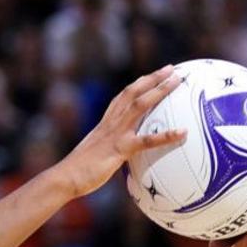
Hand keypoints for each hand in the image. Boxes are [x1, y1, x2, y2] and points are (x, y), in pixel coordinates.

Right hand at [56, 64, 186, 196]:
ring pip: (140, 106)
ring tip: (177, 81)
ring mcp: (115, 134)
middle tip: (171, 69)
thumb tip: (117, 159)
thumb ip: (108, 152)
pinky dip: (166, 136)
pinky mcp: (119, 149)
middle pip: (133, 93)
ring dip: (160, 91)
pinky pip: (146, 141)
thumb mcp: (94, 156)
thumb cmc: (77, 173)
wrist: (64, 178)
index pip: (123, 97)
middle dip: (152, 78)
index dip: (139, 84)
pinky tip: (183, 133)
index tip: (153, 75)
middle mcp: (110, 124)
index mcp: (104, 124)